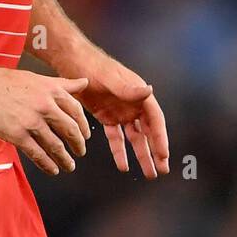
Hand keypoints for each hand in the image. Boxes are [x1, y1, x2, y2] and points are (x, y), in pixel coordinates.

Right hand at [0, 69, 90, 175]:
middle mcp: (45, 106)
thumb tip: (85, 82)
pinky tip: (52, 169)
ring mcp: (31, 121)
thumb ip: (64, 84)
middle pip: (69, 130)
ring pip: (55, 145)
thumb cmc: (9, 82)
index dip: (83, 126)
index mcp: (52, 91)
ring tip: (68, 165)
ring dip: (64, 159)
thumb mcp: (40, 79)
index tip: (85, 136)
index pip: (76, 111)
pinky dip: (47, 164)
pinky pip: (37, 153)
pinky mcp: (17, 135)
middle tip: (80, 152)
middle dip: (78, 145)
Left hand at [72, 53, 170, 177]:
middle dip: (155, 151)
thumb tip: (149, 90)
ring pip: (135, 138)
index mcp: (139, 94)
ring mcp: (121, 111)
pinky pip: (116, 137)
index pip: (154, 120)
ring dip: (141, 155)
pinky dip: (120, 151)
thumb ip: (129, 89)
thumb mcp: (110, 79)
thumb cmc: (93, 66)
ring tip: (149, 174)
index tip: (164, 155)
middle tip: (162, 170)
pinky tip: (123, 165)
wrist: (72, 63)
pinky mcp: (107, 116)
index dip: (160, 138)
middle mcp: (134, 104)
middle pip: (148, 132)